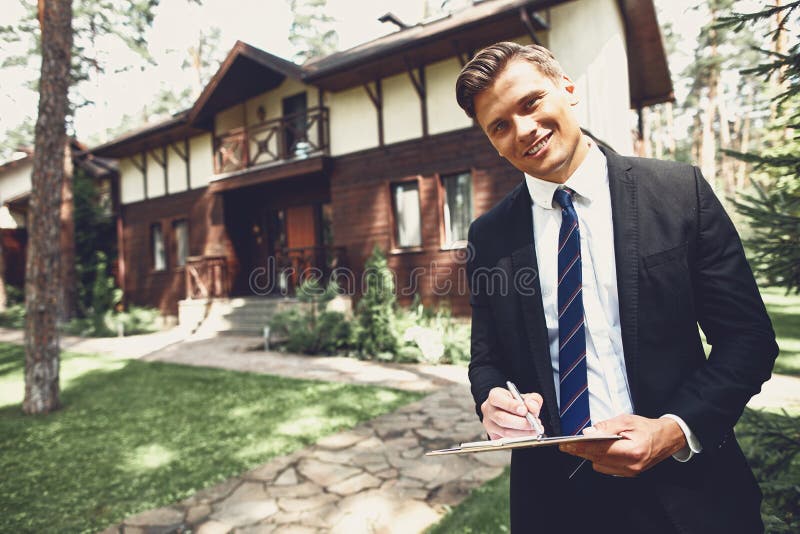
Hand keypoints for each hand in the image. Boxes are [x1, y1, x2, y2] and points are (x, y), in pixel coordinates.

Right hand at [480, 387, 543, 439]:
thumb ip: (532, 399)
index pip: (497, 399)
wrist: (510, 413)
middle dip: (520, 423)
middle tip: (533, 423)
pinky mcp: (493, 436)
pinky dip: (520, 438)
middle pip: (501, 418)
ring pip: (505, 432)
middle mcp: (488, 410)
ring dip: (523, 433)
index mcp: (494, 396)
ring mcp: (489, 424)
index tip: (525, 410)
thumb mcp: (526, 397)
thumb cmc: (516, 403)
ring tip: (534, 429)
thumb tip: (532, 407)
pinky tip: (528, 434)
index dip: (511, 405)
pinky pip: (507, 440)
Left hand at [558, 414, 686, 476]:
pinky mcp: (629, 474)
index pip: (599, 450)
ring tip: (582, 445)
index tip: (566, 445)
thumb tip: (588, 433)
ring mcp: (630, 472)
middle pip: (597, 459)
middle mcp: (631, 465)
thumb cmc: (648, 428)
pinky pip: (607, 468)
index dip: (580, 448)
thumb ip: (606, 427)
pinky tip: (597, 450)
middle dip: (581, 452)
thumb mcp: (626, 420)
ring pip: (600, 466)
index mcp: (632, 451)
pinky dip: (600, 459)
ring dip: (590, 455)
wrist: (667, 438)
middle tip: (567, 444)